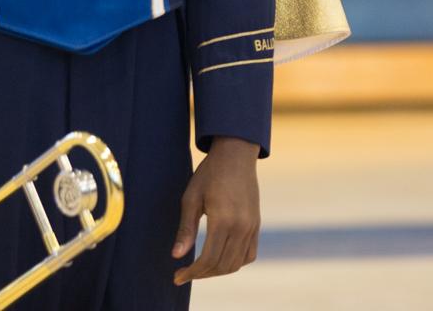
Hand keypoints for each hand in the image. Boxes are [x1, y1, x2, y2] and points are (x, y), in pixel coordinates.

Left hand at [171, 136, 260, 285]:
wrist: (236, 155)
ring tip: (200, 268)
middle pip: (222, 265)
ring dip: (217, 271)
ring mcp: (252, 226)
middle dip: (201, 274)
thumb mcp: (191, 198)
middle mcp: (241, 226)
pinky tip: (220, 259)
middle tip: (184, 273)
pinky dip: (235, 263)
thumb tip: (176, 256)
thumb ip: (185, 229)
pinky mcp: (256, 225)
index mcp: (223, 219)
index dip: (192, 273)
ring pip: (236, 264)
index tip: (177, 277)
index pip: (208, 259)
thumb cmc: (209, 174)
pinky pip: (249, 254)